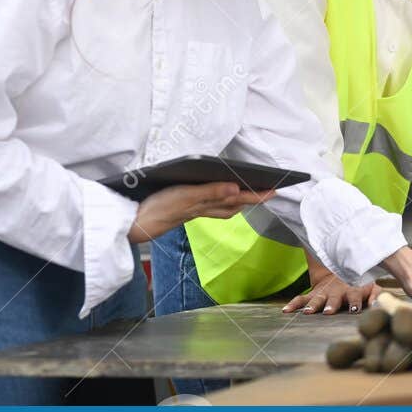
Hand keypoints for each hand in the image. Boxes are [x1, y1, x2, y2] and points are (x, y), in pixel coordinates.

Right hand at [128, 183, 273, 243]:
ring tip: (251, 196)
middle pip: (234, 204)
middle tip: (270, 191)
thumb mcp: (186, 196)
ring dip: (239, 201)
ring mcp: (195, 210)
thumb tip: (237, 189)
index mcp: (208, 203)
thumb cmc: (158, 208)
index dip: (257, 194)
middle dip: (253, 198)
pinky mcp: (185, 210)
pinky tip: (220, 201)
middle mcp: (204, 208)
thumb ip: (211, 192)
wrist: (134, 223)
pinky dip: (221, 202)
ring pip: (224, 207)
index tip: (276, 189)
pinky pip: (211, 207)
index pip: (238, 197)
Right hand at [282, 257, 379, 314]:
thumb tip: (377, 304)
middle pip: (334, 298)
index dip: (355, 302)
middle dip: (331, 304)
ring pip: (316, 298)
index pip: (355, 296)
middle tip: (329, 311)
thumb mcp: (372, 285)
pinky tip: (285, 311)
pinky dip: (293, 304)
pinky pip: (301, 298)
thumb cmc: (359, 283)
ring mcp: (323, 292)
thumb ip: (376, 295)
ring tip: (308, 312)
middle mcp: (337, 291)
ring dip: (313, 305)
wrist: (340, 268)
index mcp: (352, 290)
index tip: (354, 309)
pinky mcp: (313, 293)